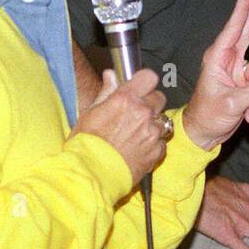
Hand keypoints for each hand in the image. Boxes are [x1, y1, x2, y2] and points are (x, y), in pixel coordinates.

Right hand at [70, 67, 167, 186]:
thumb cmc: (86, 143)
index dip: (144, 82)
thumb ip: (107, 91)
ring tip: (134, 135)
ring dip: (152, 125)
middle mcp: (143, 112)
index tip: (140, 88)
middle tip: (136, 114)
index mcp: (126, 99)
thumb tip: (110, 75)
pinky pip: (162, 141)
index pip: (149, 77)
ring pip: (162, 120)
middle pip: (159, 98)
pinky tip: (138, 149)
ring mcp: (152, 132)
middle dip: (150, 104)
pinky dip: (154, 144)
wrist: (92, 174)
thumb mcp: (91, 112)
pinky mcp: (157, 151)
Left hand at [183, 0, 248, 150]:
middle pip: (247, 29)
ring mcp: (238, 72)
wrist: (204, 134)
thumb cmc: (208, 116)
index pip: (234, 28)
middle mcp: (229, 60)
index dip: (243, 8)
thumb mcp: (232, 104)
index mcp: (218, 58)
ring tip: (248, 110)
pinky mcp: (246, 84)